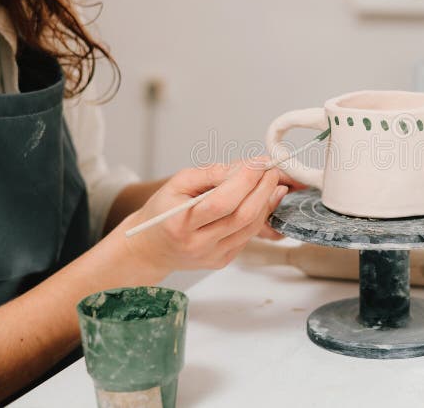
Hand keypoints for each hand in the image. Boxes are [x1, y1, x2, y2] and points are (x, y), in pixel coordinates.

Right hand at [119, 157, 287, 276]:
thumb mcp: (177, 183)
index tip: (259, 162)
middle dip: (263, 189)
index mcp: (181, 223)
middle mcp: (198, 244)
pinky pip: (248, 236)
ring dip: (265, 202)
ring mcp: (212, 255)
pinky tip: (259, 200)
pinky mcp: (222, 260)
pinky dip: (257, 215)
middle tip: (271, 170)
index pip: (222, 201)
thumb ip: (211, 173)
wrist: (151, 247)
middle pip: (243, 216)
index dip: (246, 180)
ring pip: (251, 227)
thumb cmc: (163, 211)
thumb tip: (245, 167)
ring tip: (268, 182)